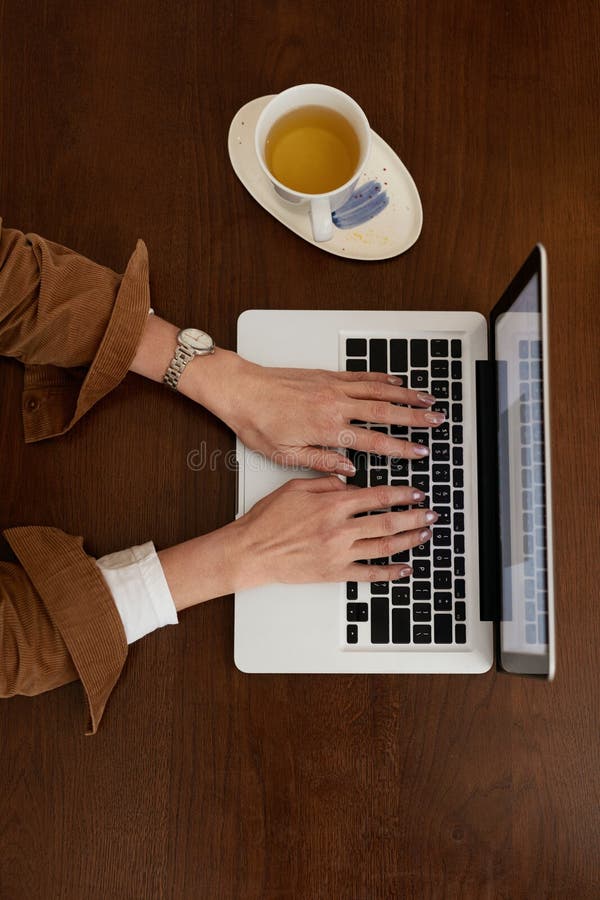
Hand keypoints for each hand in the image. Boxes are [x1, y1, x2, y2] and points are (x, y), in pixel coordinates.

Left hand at [184, 350, 444, 474]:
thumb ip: (322, 462)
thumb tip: (348, 471)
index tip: (419, 451)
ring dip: (406, 395)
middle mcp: (334, 404)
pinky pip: (362, 376)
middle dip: (415, 418)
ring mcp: (332, 386)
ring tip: (428, 399)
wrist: (239, 389)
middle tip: (437, 421)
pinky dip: (383, 379)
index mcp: (326, 428)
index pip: (373, 440)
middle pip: (385, 411)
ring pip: (379, 390)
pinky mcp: (326, 375)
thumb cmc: (257, 422)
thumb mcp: (285, 454)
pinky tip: (397, 382)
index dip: (400, 447)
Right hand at [235, 477, 436, 584]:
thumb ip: (325, 481)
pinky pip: (369, 574)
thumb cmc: (267, 520)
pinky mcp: (334, 574)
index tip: (416, 493)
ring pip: (384, 546)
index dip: (402, 494)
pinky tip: (405, 569)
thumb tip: (349, 482)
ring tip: (424, 534)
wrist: (251, 551)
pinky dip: (390, 573)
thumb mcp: (294, 487)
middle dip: (414, 516)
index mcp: (331, 504)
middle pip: (387, 522)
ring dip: (409, 540)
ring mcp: (339, 553)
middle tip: (430, 513)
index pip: (376, 497)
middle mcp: (339, 529)